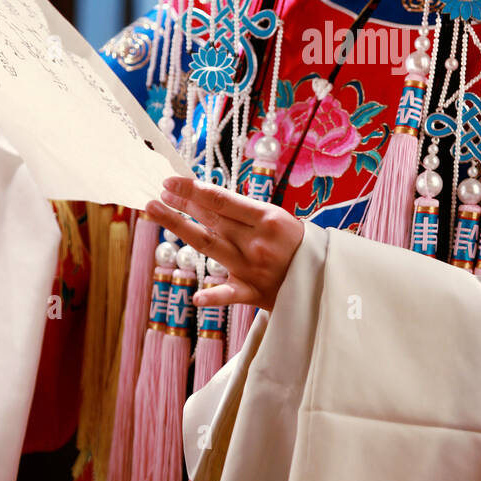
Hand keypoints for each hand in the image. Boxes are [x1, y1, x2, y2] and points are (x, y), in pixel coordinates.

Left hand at [144, 176, 304, 312]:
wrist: (324, 276)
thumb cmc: (296, 242)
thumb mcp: (277, 218)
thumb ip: (243, 212)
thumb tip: (203, 198)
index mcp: (267, 218)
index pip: (221, 200)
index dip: (192, 189)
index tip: (170, 181)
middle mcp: (257, 241)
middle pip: (211, 219)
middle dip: (181, 204)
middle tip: (157, 193)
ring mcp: (254, 268)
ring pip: (209, 246)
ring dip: (179, 228)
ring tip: (156, 212)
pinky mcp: (254, 293)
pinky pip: (231, 295)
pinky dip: (215, 297)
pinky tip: (195, 298)